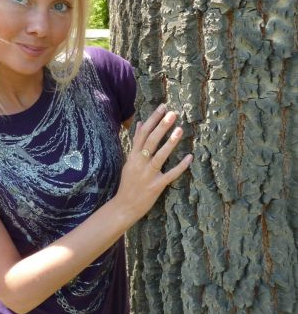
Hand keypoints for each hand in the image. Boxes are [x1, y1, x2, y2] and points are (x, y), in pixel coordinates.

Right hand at [114, 105, 192, 223]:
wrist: (124, 206)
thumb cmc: (128, 183)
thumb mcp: (129, 161)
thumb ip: (136, 143)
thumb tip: (141, 123)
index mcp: (133, 156)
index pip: (142, 133)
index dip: (153, 119)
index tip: (163, 107)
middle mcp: (139, 164)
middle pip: (150, 141)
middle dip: (161, 126)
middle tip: (173, 113)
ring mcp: (147, 175)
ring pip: (159, 156)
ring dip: (169, 143)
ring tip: (179, 129)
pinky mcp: (156, 186)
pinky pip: (170, 175)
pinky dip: (180, 166)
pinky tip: (189, 157)